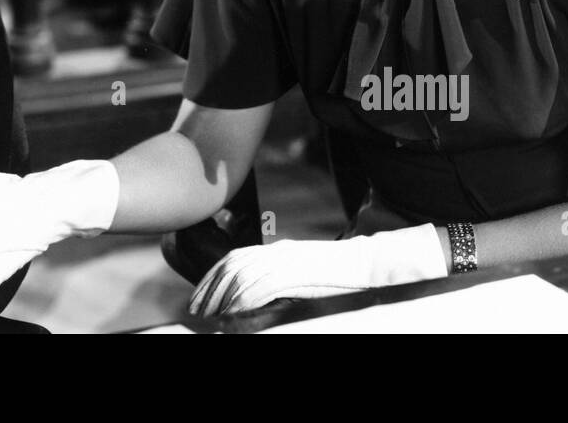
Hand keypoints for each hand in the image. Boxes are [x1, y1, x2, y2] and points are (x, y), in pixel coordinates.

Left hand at [189, 224, 448, 316]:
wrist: (369, 266)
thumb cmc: (338, 276)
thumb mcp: (301, 274)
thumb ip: (278, 279)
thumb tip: (252, 300)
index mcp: (276, 250)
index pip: (233, 259)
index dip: (212, 279)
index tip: (201, 299)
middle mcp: (276, 251)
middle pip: (230, 266)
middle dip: (210, 290)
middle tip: (198, 311)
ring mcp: (286, 260)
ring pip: (240, 275)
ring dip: (222, 298)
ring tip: (211, 316)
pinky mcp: (297, 273)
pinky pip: (261, 287)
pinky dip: (244, 301)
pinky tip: (235, 314)